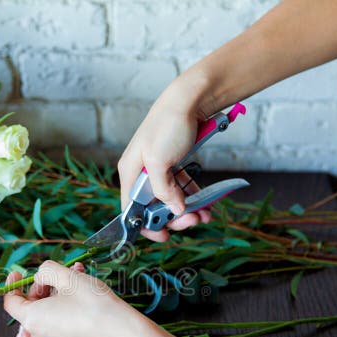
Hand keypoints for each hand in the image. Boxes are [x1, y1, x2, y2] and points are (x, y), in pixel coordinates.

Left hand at [2, 261, 144, 336]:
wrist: (125, 336)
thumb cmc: (94, 305)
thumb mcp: (68, 277)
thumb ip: (46, 270)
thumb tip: (40, 277)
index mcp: (32, 319)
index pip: (11, 302)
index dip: (12, 284)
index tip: (19, 271)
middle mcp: (39, 335)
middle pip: (30, 306)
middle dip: (42, 285)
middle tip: (59, 272)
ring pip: (48, 312)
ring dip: (58, 293)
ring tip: (77, 276)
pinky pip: (60, 323)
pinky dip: (65, 307)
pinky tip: (84, 294)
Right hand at [118, 79, 211, 242]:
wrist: (189, 98)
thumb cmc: (169, 126)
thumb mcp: (160, 161)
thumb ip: (163, 190)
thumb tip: (174, 211)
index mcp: (130, 172)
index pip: (131, 210)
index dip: (146, 226)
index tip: (164, 237)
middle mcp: (141, 173)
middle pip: (154, 207)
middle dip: (174, 218)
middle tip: (193, 221)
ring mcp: (158, 168)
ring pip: (170, 199)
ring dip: (187, 210)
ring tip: (205, 215)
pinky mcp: (173, 163)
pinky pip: (181, 187)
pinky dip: (192, 197)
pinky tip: (206, 203)